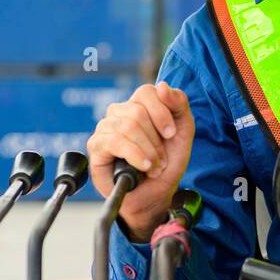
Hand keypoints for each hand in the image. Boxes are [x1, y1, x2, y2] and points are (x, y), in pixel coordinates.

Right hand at [86, 81, 194, 238]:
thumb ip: (179, 104)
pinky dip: (134, 155)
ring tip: (154, 167)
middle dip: (155, 140)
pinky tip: (143, 167)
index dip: (161, 112)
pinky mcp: (96, 145)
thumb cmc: (167, 162)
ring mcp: (106, 127)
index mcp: (140, 104)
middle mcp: (120, 112)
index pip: (146, 91)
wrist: (156, 194)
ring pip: (127, 126)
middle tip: (162, 159)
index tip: (171, 134)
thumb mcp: (183, 131)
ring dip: (147, 151)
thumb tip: (162, 85)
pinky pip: (114, 141)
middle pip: (138, 111)